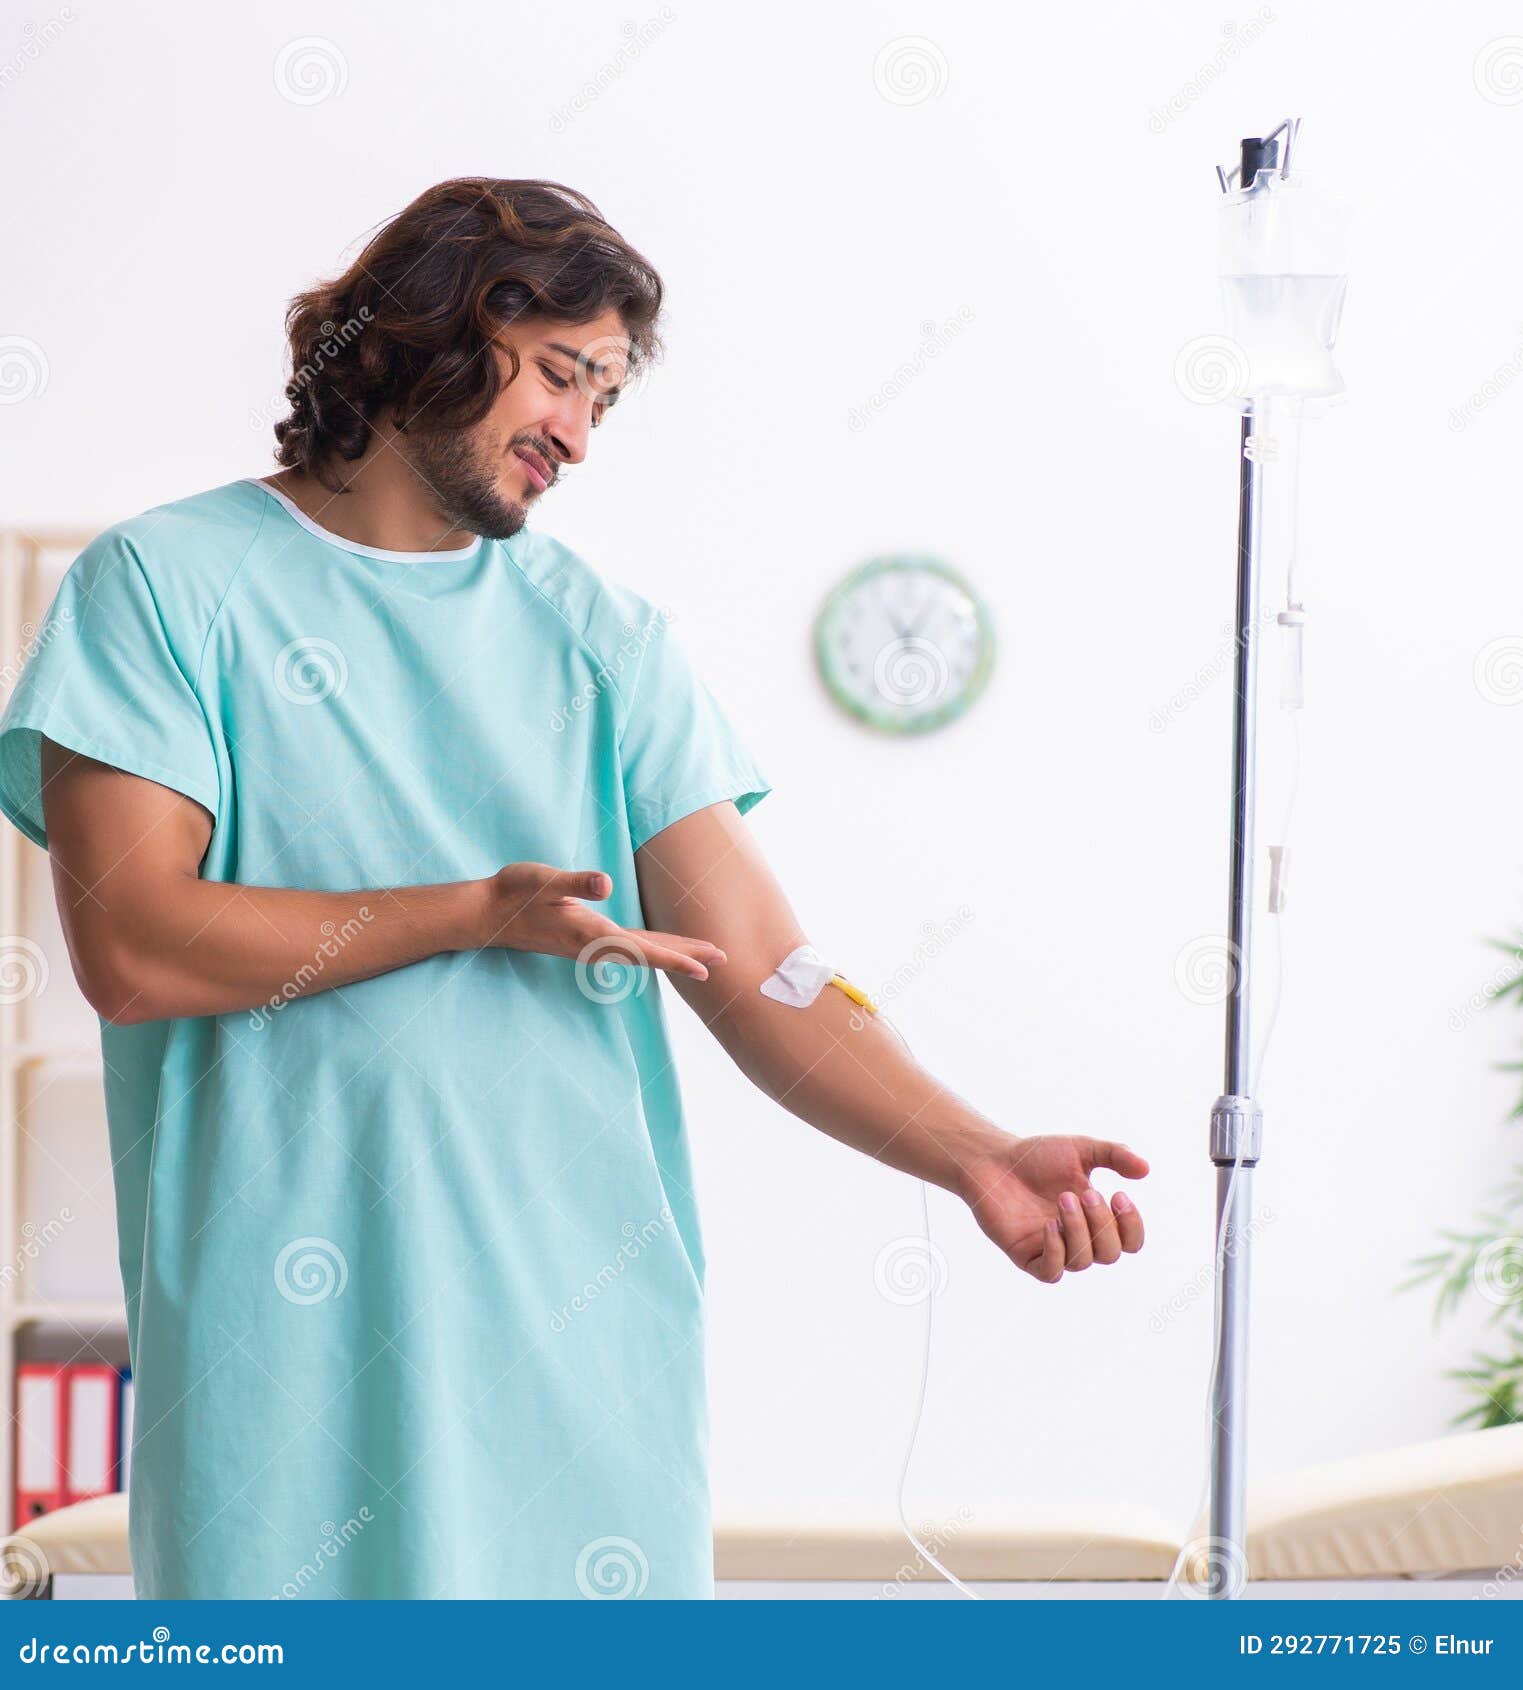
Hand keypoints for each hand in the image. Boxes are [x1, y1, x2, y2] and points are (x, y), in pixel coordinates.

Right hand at [476, 861, 725, 981]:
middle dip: (685, 958)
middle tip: (721, 961)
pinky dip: (649, 949)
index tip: (705, 968)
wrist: (486, 914)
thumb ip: (576, 882)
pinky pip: (626, 947)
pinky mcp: (583, 938)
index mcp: (591, 933)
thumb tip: (606, 883)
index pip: (642, 949)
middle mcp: (594, 944)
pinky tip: (657, 947)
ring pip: (639, 952)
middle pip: (648, 955)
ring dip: (670, 954)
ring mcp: (589, 944)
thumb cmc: (515, 893)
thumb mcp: (544, 880)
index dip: (675, 959)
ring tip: (700, 956)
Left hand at [962, 1135, 1148, 1284]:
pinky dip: (1055, 1251)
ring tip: (1062, 1198)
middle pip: (1110, 1253)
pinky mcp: (1026, 1256)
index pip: (1130, 1242)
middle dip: (1102, 1223)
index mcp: (1096, 1218)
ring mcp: (1052, 1249)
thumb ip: (1114, 1155)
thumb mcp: (1081, 1149)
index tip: (1119, 1195)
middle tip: (1085, 1193)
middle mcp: (1078, 1238)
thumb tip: (1146, 1168)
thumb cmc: (1036, 1157)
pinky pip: (1051, 1272)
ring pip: (1082, 1262)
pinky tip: (1049, 1225)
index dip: (1132, 1226)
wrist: (993, 1158)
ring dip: (1078, 1231)